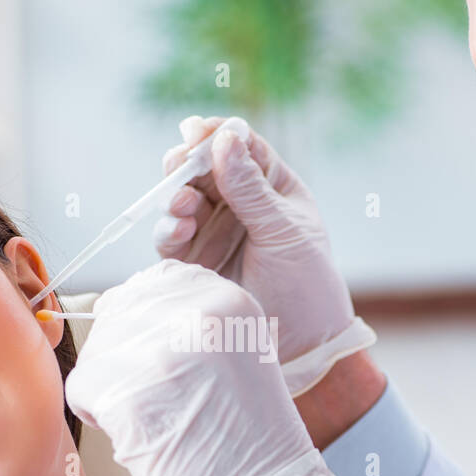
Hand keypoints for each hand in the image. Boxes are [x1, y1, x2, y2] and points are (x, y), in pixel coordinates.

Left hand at [64, 259, 345, 475]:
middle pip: (117, 313)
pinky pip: (84, 390)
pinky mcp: (129, 395)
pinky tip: (141, 437)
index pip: (152, 282)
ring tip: (159, 420)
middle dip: (125, 359)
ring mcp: (160, 353)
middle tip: (164, 403)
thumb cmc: (247, 440)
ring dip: (113, 388)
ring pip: (97, 352)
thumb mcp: (235, 354)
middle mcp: (195, 314)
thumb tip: (116, 308)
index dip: (145, 325)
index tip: (168, 366)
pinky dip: (99, 417)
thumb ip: (188, 321)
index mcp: (226, 298)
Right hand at [153, 115, 375, 395]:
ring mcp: (214, 231)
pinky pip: (171, 236)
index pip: (239, 145)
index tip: (196, 132)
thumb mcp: (284, 231)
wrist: (300, 343)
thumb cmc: (306, 284)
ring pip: (182, 199)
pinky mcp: (194, 261)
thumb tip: (224, 139)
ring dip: (176, 197)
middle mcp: (239, 203)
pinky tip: (178, 231)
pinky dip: (169, 229)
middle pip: (202, 168)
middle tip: (178, 164)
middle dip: (186, 163)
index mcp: (271, 185)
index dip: (216, 134)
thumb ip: (251, 188)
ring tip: (183, 208)